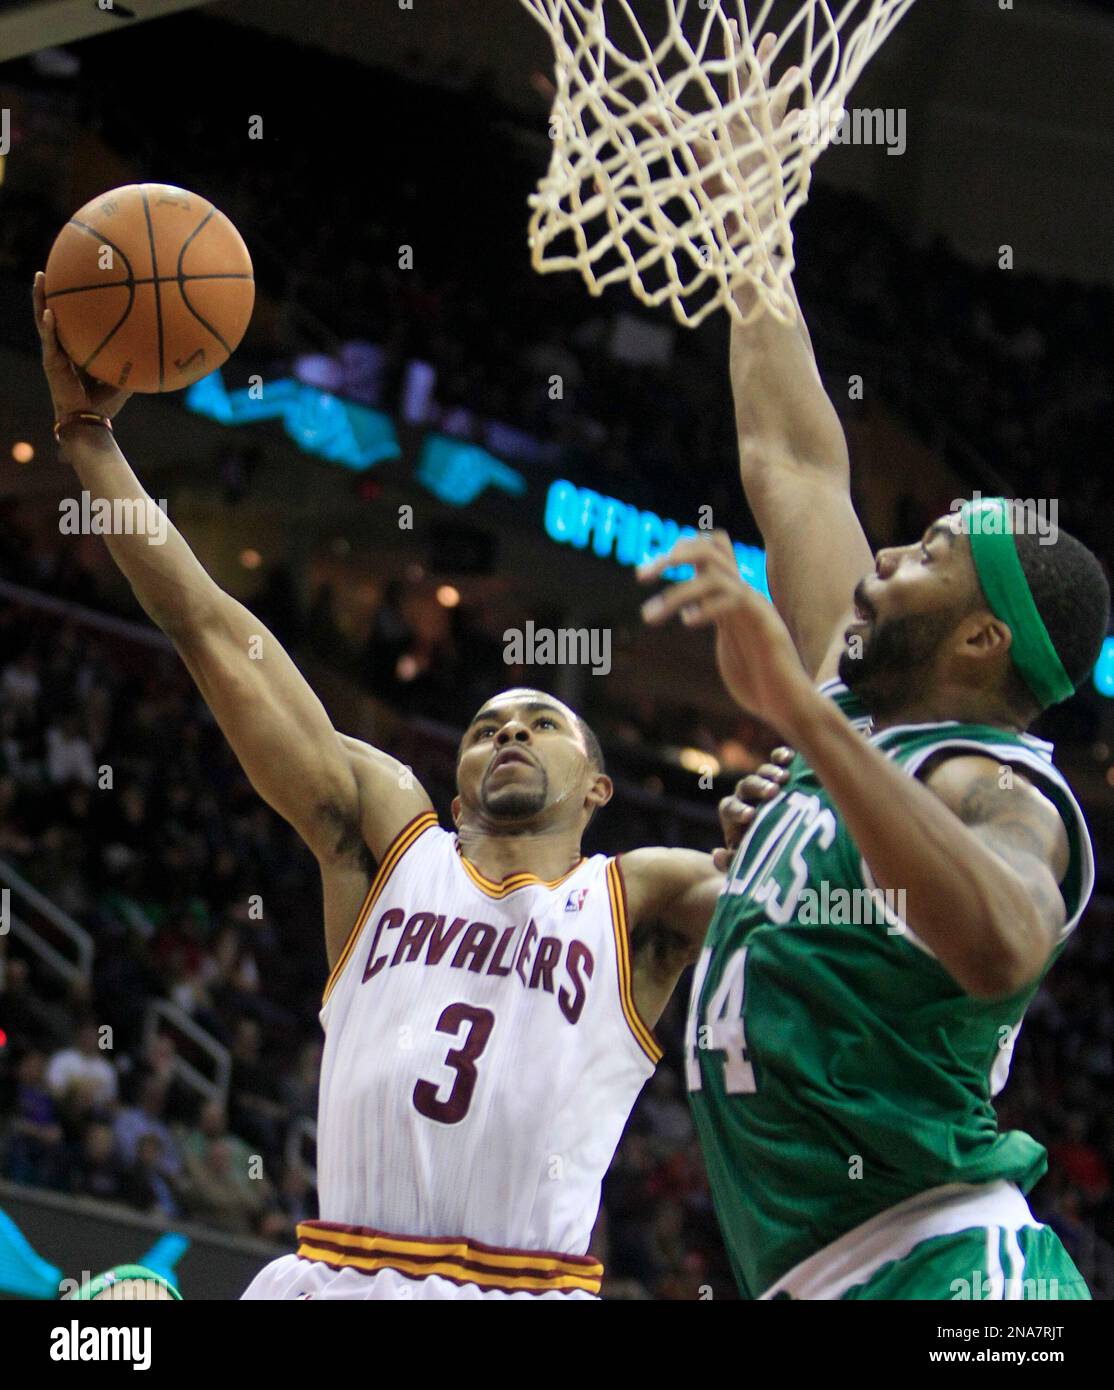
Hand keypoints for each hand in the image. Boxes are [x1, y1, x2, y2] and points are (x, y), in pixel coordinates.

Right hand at [33, 271, 131, 423]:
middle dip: (49, 290)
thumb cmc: (106, 402)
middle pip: (53, 311)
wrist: (90, 420)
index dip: (68, 299)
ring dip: (40, 299)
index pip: (71, 318)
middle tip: (50, 269)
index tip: (73, 276)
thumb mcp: (125, 377)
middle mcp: (63, 346)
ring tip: (41, 278)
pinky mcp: (51, 364)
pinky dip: (49, 326)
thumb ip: (136, 361)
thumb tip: (163, 348)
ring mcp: (55, 353)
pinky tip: (48, 312)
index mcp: (76, 346)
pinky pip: (50, 341)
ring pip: (44, 320)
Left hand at [638, 531, 813, 732]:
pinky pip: (734, 599)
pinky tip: (687, 622)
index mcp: (732, 597)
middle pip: (709, 549)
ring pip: (715, 575)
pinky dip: (707, 606)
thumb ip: (713, 621)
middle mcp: (744, 594)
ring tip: (649, 616)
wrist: (788, 706)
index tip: (649, 570)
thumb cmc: (757, 682)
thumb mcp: (727, 643)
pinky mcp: (765, 624)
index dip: (681, 549)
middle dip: (672, 557)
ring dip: (677, 593)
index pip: (712, 549)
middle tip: (639, 576)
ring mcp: (756, 607)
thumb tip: (689, 612)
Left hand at [713, 745, 793, 870]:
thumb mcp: (749, 862)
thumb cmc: (764, 854)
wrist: (787, 845)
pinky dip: (782, 756)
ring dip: (771, 772)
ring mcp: (764, 783)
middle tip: (772, 792)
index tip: (751, 816)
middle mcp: (747, 796)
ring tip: (784, 777)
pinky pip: (778, 760)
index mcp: (735, 814)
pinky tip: (790, 758)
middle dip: (758, 787)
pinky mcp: (782, 774)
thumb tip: (717, 853)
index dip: (738, 810)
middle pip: (746, 786)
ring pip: (762, 772)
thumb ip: (732, 861)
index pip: (730, 807)